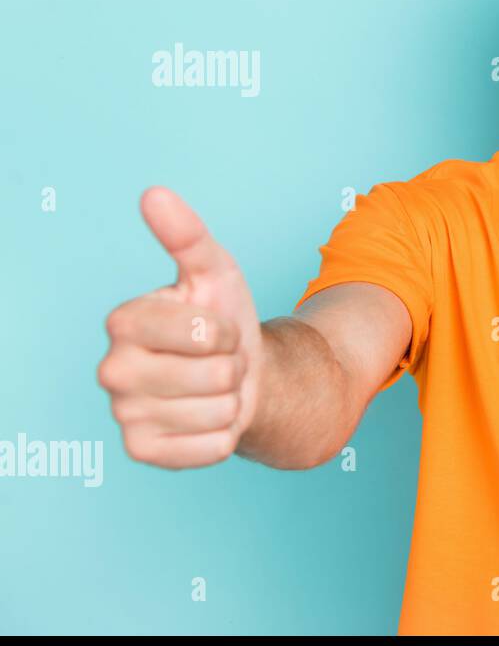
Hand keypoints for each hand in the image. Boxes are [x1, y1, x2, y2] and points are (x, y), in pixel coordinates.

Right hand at [97, 187, 263, 468]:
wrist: (239, 376)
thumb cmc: (222, 320)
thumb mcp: (215, 273)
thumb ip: (186, 235)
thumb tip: (155, 194)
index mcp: (124, 321)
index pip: (199, 332)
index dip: (224, 331)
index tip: (215, 328)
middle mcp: (112, 369)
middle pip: (211, 376)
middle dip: (230, 367)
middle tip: (215, 361)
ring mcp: (124, 414)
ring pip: (214, 411)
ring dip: (229, 399)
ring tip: (212, 387)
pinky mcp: (142, 451)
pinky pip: (210, 447)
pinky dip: (223, 434)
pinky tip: (206, 418)